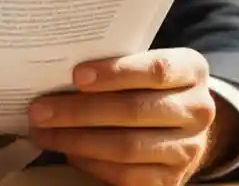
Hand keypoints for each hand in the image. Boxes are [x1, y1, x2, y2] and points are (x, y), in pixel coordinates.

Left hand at [27, 48, 238, 185]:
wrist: (182, 128)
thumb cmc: (149, 87)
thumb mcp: (144, 66)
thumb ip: (115, 64)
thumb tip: (57, 72)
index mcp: (192, 71)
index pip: (156, 69)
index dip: (115, 73)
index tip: (76, 76)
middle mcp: (198, 110)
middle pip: (134, 110)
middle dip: (80, 111)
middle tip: (40, 109)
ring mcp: (188, 149)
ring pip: (126, 146)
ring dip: (77, 140)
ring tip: (43, 132)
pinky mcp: (171, 180)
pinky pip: (125, 175)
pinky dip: (91, 163)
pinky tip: (68, 151)